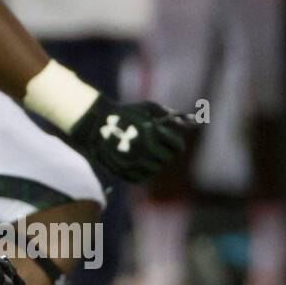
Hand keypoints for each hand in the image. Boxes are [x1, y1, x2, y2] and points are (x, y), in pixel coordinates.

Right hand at [69, 95, 196, 182]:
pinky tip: (136, 160)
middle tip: (156, 145)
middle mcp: (142, 151)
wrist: (93, 124)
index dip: (175, 141)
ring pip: (155, 169)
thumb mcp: (146, 107)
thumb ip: (169, 114)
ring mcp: (131, 164)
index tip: (171, 140)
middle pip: (168, 159)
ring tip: (143, 150)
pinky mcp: (122, 172)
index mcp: (150, 134)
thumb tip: (192, 119)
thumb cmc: (123, 113)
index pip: (177, 146)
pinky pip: (141, 177)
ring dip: (153, 160)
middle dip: (165, 151)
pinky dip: (141, 170)